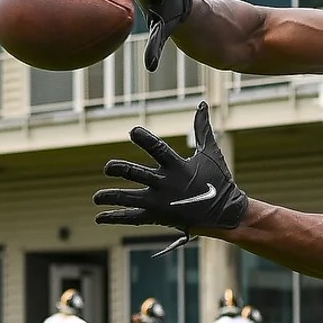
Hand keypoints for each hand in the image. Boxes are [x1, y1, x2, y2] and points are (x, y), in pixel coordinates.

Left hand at [94, 102, 248, 235]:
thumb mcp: (211, 153)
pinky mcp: (158, 217)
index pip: (157, 148)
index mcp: (177, 166)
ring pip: (128, 198)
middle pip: (135, 173)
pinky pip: (132, 218)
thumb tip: (202, 104)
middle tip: (108, 167)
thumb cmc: (218, 181)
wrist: (225, 213)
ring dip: (110, 196)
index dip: (144, 139)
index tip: (132, 131)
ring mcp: (160, 203)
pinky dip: (115, 217)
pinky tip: (100, 216)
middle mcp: (166, 184)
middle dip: (118, 168)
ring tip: (96, 197)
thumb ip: (202, 129)